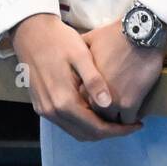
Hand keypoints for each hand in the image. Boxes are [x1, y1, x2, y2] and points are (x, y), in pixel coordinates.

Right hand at [12, 13, 142, 141]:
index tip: (137, 126)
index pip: (95, 127)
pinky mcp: (40, 105)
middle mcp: (52, 111)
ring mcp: (44, 109)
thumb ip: (94, 81)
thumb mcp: (80, 55)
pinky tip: (93, 110)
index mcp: (64, 100)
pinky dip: (81, 122)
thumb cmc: (58, 40)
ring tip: (114, 119)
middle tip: (128, 124)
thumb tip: (109, 104)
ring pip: (74, 131)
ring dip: (95, 129)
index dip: (118, 130)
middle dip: (109, 132)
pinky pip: (65, 123)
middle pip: (85, 134)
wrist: (30, 31)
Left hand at [81, 20, 165, 125]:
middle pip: (95, 116)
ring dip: (116, 120)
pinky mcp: (130, 104)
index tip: (97, 102)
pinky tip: (134, 114)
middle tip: (110, 112)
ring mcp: (112, 102)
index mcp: (83, 84)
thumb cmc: (114, 35)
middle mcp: (94, 97)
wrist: (140, 33)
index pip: (81, 105)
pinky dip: (131, 120)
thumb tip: (72, 54)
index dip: (89, 104)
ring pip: (111, 122)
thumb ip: (78, 53)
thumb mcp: (88, 40)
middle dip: (101, 115)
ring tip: (122, 115)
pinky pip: (128, 121)